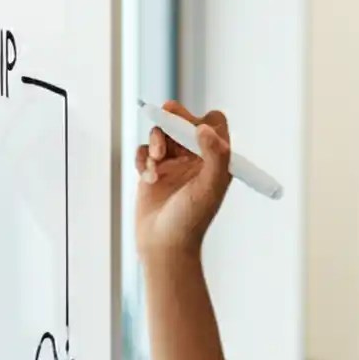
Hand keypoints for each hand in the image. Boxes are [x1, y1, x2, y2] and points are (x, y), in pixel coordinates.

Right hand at [134, 101, 232, 256]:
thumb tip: (205, 128)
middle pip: (184, 122)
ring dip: (156, 140)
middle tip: (165, 113)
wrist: (164, 246)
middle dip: (173, 119)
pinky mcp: (154, 172)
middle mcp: (196, 160)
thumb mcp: (209, 187)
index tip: (191, 130)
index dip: (202, 119)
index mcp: (216, 161)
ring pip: (162, 133)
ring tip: (156, 161)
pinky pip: (145, 150)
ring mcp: (173, 164)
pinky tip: (148, 177)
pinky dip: (143, 158)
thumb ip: (215, 155)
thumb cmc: (190, 221)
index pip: (214, 124)